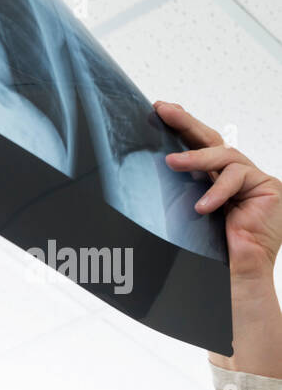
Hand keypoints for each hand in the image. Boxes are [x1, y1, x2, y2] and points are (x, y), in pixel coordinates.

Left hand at [157, 101, 281, 375]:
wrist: (233, 281)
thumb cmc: (206, 255)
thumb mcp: (177, 221)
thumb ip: (166, 199)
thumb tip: (122, 188)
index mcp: (212, 181)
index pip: (196, 147)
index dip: (180, 126)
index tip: (158, 109)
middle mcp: (233, 175)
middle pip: (211, 140)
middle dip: (186, 123)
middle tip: (164, 110)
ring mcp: (252, 180)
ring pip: (225, 155)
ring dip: (197, 159)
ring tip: (172, 163)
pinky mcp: (267, 189)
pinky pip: (239, 178)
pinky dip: (217, 191)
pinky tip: (201, 206)